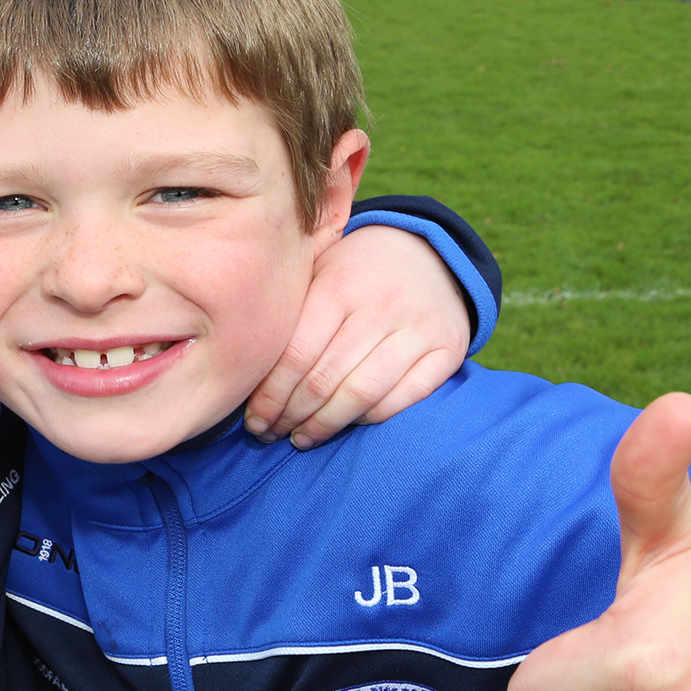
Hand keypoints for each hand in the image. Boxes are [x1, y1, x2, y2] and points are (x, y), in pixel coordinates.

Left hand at [245, 225, 469, 447]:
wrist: (429, 252)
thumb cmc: (355, 272)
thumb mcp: (320, 270)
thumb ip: (290, 311)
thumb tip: (243, 369)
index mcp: (339, 284)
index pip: (294, 355)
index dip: (269, 396)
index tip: (253, 420)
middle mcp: (381, 305)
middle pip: (323, 379)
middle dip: (289, 415)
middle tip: (269, 434)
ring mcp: (419, 328)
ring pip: (362, 395)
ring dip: (325, 426)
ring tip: (302, 438)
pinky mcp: (448, 349)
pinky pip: (404, 398)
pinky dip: (370, 418)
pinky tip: (347, 424)